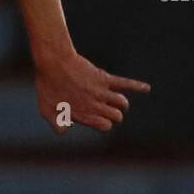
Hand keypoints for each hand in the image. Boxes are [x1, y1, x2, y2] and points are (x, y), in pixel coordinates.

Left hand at [35, 50, 150, 132]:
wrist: (53, 63)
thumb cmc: (47, 86)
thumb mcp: (46, 109)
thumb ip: (56, 124)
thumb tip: (67, 130)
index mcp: (84, 114)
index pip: (105, 126)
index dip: (104, 124)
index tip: (97, 119)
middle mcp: (95, 104)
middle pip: (116, 115)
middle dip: (114, 115)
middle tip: (105, 110)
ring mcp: (101, 91)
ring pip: (122, 102)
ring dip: (121, 104)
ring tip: (115, 102)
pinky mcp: (104, 78)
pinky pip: (125, 83)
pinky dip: (137, 86)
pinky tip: (147, 88)